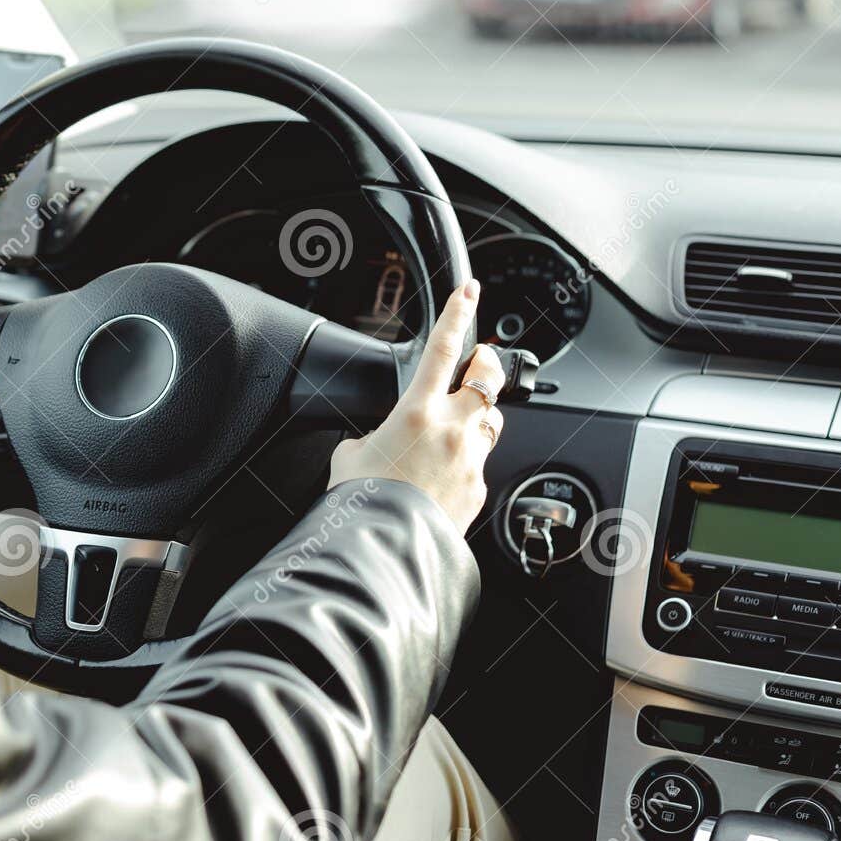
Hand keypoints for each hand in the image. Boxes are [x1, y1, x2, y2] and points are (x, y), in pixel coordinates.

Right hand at [327, 280, 504, 531]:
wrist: (385, 550)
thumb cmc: (362, 505)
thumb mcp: (350, 457)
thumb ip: (371, 437)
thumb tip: (379, 442)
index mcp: (416, 412)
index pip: (443, 348)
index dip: (458, 312)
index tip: (469, 290)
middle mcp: (452, 430)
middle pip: (488, 378)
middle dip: (485, 365)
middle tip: (478, 362)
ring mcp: (470, 460)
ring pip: (490, 422)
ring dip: (477, 418)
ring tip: (455, 430)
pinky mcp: (478, 489)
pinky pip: (479, 464)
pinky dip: (465, 463)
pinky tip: (441, 479)